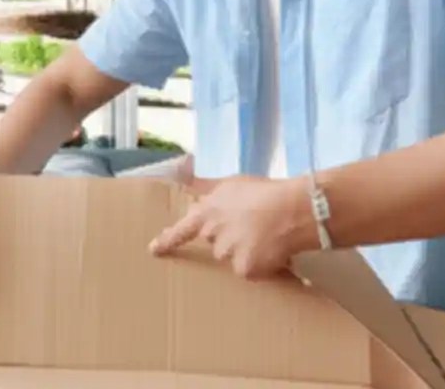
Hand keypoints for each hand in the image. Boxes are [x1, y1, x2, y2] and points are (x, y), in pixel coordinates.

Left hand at [149, 176, 312, 279]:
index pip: (182, 229)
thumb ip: (207, 186)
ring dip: (246, 253)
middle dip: (229, 239)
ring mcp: (226, 252)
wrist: (291, 209)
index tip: (153, 250)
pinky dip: (261, 265)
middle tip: (252, 228)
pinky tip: (273, 252)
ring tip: (267, 238)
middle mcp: (212, 233)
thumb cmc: (265, 191)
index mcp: (207, 212)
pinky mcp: (243, 268)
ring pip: (232, 258)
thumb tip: (183, 173)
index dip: (168, 240)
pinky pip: (250, 271)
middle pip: (215, 244)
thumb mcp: (232, 183)